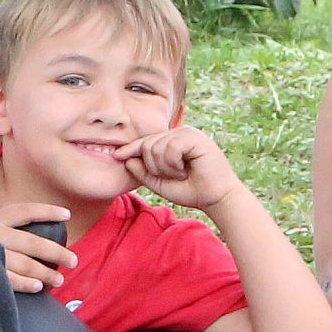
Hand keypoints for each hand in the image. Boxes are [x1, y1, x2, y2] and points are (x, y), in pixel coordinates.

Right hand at [0, 201, 76, 294]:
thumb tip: (24, 239)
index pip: (26, 211)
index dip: (48, 212)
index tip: (67, 215)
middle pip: (32, 242)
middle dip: (56, 252)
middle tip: (73, 261)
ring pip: (25, 264)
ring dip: (45, 272)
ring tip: (59, 280)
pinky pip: (9, 280)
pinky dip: (25, 284)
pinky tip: (38, 287)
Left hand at [119, 127, 237, 210]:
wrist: (214, 198)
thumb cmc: (191, 190)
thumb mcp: (160, 183)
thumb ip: (143, 172)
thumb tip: (126, 160)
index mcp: (171, 141)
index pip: (145, 142)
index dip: (131, 149)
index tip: (116, 155)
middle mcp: (178, 133)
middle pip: (147, 145)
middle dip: (154, 167)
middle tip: (174, 176)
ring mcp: (187, 133)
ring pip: (156, 147)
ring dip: (165, 168)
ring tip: (181, 173)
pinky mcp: (194, 137)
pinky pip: (170, 148)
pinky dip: (174, 164)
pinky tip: (186, 169)